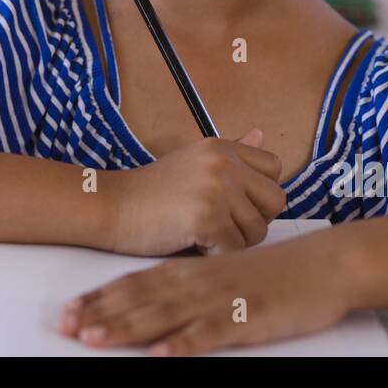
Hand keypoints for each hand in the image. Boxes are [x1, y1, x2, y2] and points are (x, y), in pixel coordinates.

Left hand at [58, 229, 354, 355]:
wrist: (326, 264)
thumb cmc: (274, 272)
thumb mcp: (223, 271)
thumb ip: (188, 281)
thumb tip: (151, 296)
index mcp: (191, 269)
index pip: (135, 282)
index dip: (99, 297)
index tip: (66, 311)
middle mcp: (199, 281)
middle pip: (141, 298)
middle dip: (100, 313)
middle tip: (64, 326)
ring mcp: (223, 299)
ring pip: (166, 314)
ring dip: (128, 326)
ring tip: (94, 339)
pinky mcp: (248, 317)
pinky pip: (211, 333)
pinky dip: (184, 343)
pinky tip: (161, 354)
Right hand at [101, 130, 286, 256]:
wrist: (112, 206)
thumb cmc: (152, 190)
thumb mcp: (195, 161)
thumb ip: (232, 152)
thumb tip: (261, 134)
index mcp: (222, 148)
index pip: (275, 169)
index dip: (259, 192)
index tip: (233, 202)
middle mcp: (224, 163)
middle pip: (275, 201)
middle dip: (254, 220)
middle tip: (221, 223)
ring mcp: (216, 189)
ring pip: (257, 230)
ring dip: (233, 241)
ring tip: (201, 230)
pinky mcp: (207, 218)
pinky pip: (235, 249)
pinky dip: (215, 253)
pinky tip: (191, 240)